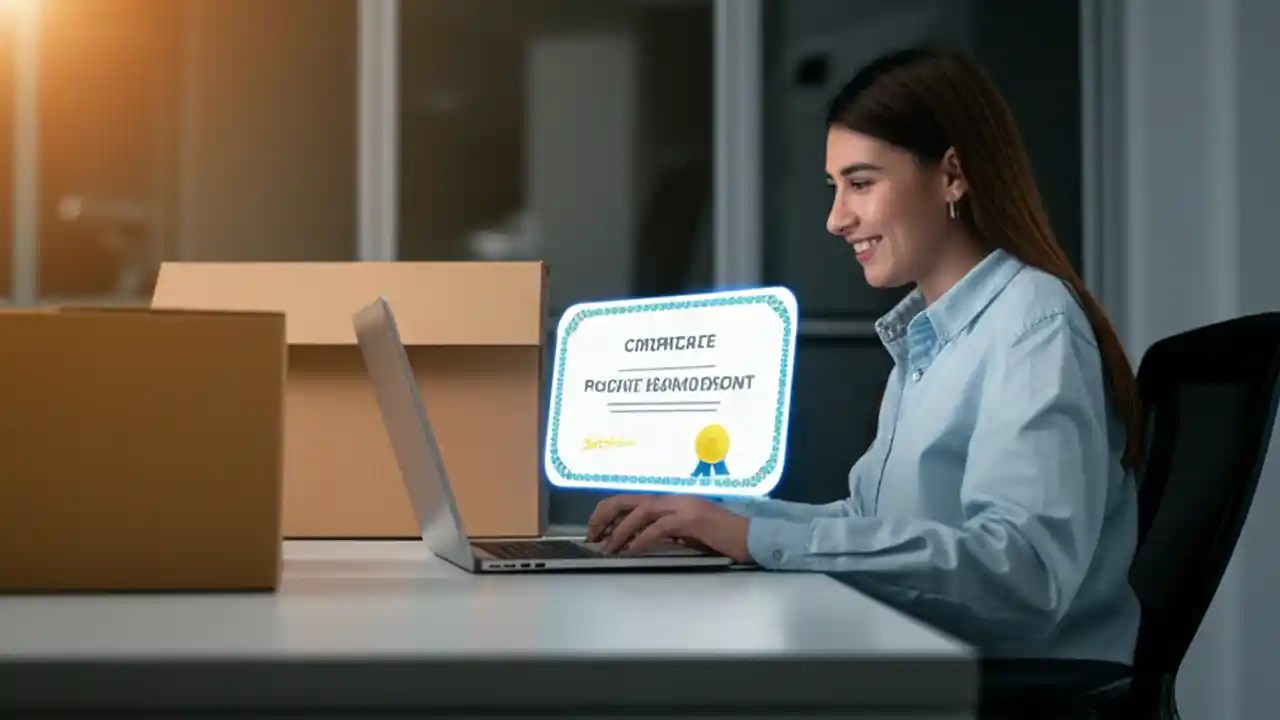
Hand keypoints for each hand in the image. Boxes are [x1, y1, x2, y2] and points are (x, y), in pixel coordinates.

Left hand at [586, 493, 751, 562]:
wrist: (749, 538)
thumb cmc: (720, 538)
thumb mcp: (686, 533)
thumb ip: (663, 531)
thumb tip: (636, 539)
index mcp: (671, 501)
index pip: (632, 500)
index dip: (609, 511)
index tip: (595, 529)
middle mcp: (673, 498)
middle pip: (629, 499)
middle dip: (605, 515)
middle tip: (591, 534)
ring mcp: (682, 506)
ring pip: (641, 512)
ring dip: (620, 530)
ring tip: (608, 547)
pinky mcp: (691, 519)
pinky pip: (658, 528)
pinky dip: (641, 539)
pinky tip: (631, 550)